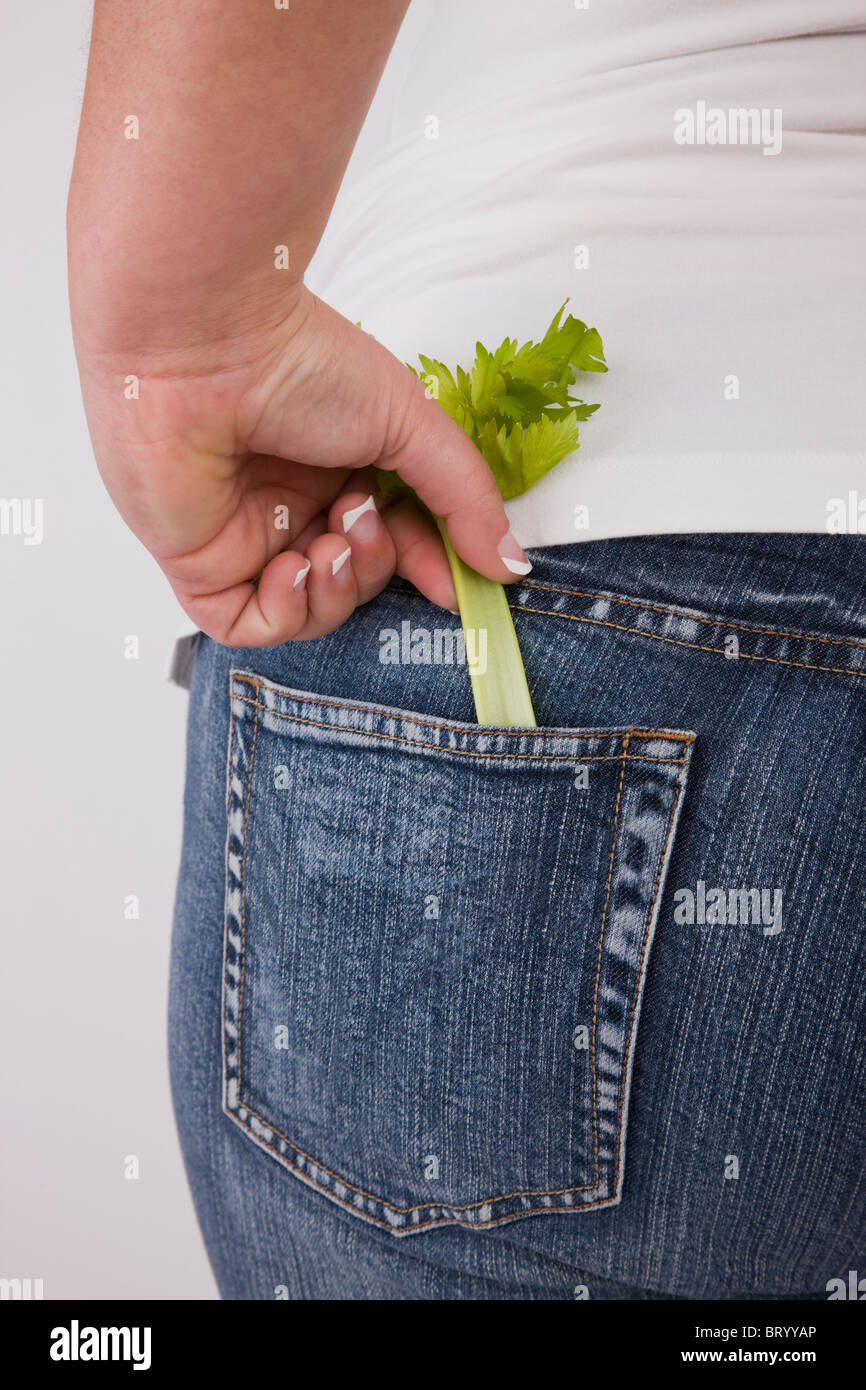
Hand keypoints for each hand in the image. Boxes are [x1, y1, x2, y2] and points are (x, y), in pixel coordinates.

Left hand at [73, 285, 528, 645]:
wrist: (207, 347)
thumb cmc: (303, 364)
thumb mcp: (410, 425)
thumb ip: (463, 498)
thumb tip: (512, 566)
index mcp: (339, 469)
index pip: (394, 540)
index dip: (427, 566)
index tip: (458, 588)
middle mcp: (292, 506)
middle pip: (355, 581)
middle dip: (374, 566)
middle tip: (360, 520)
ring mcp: (244, 539)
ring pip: (309, 611)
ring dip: (337, 589)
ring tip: (330, 540)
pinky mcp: (198, 565)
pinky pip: (249, 625)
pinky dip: (287, 612)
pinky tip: (293, 567)